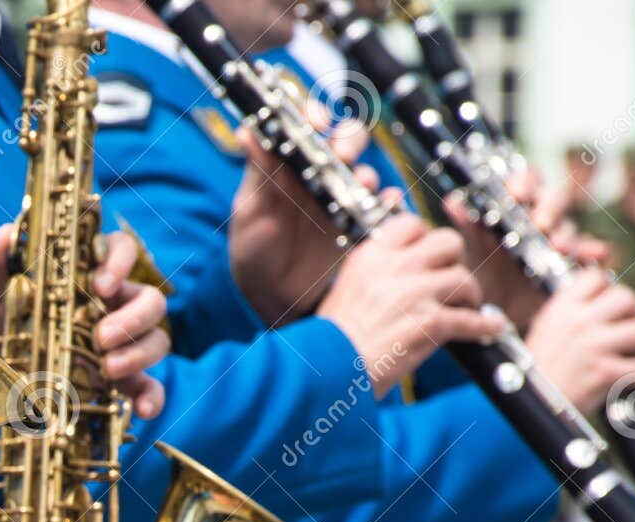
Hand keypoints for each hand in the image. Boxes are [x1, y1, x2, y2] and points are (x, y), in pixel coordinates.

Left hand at [0, 224, 168, 418]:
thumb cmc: (6, 314)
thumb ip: (2, 264)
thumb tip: (6, 236)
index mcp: (92, 274)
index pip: (123, 251)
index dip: (120, 262)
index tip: (101, 285)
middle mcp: (116, 305)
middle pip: (151, 300)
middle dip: (132, 317)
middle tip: (101, 337)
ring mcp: (123, 344)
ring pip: (157, 339)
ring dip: (139, 354)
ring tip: (108, 369)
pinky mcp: (122, 380)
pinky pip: (150, 388)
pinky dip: (152, 398)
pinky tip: (141, 412)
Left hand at [230, 120, 384, 323]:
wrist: (269, 293)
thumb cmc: (252, 247)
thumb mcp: (248, 209)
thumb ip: (256, 172)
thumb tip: (246, 132)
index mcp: (290, 164)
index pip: (309, 126)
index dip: (316, 115)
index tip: (317, 120)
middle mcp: (320, 175)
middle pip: (347, 142)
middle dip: (349, 141)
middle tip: (341, 155)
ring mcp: (341, 198)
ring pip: (366, 172)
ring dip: (366, 173)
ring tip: (359, 185)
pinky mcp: (357, 224)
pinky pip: (382, 207)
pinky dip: (388, 202)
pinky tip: (383, 205)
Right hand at [318, 214, 505, 395]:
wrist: (328, 373)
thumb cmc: (336, 339)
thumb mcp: (347, 287)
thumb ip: (378, 266)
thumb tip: (405, 236)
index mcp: (370, 256)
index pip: (413, 223)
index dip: (427, 240)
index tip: (430, 259)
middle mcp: (392, 268)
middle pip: (448, 243)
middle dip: (455, 263)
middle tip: (450, 283)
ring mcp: (412, 294)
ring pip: (464, 279)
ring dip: (469, 297)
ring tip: (464, 310)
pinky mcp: (428, 323)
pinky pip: (470, 319)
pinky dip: (483, 326)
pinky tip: (488, 328)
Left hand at [445, 167, 605, 331]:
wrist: (491, 311)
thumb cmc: (479, 273)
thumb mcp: (469, 250)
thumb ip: (465, 227)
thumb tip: (452, 202)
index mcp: (515, 208)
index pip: (527, 181)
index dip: (525, 182)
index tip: (517, 192)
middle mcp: (540, 219)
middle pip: (554, 199)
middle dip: (550, 207)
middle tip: (541, 222)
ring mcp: (557, 240)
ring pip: (569, 228)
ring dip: (566, 234)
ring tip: (558, 246)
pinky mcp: (571, 262)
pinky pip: (589, 253)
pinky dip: (595, 251)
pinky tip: (597, 255)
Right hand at [524, 269, 634, 411]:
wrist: (528, 409)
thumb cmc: (533, 376)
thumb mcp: (542, 334)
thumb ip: (569, 316)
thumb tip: (601, 307)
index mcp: (559, 310)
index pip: (595, 278)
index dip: (608, 289)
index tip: (610, 307)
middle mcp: (576, 323)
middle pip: (625, 297)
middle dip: (634, 313)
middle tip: (631, 330)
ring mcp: (592, 347)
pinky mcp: (604, 372)